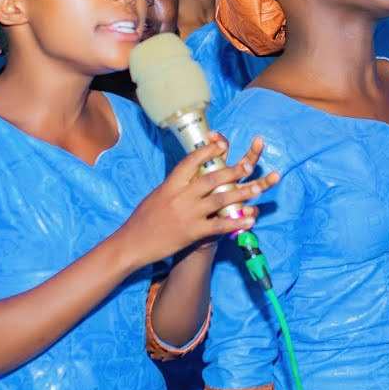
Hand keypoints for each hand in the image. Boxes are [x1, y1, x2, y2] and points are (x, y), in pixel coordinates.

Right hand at [115, 134, 276, 266]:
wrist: (130, 245)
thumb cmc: (142, 220)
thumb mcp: (156, 196)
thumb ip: (174, 186)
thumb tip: (189, 174)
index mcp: (170, 185)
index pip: (190, 162)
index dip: (207, 152)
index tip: (222, 145)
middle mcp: (180, 197)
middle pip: (211, 178)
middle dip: (232, 171)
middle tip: (249, 164)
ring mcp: (187, 214)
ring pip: (219, 199)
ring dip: (241, 193)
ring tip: (258, 188)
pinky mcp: (192, 232)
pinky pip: (219, 225)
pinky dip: (236, 222)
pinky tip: (250, 219)